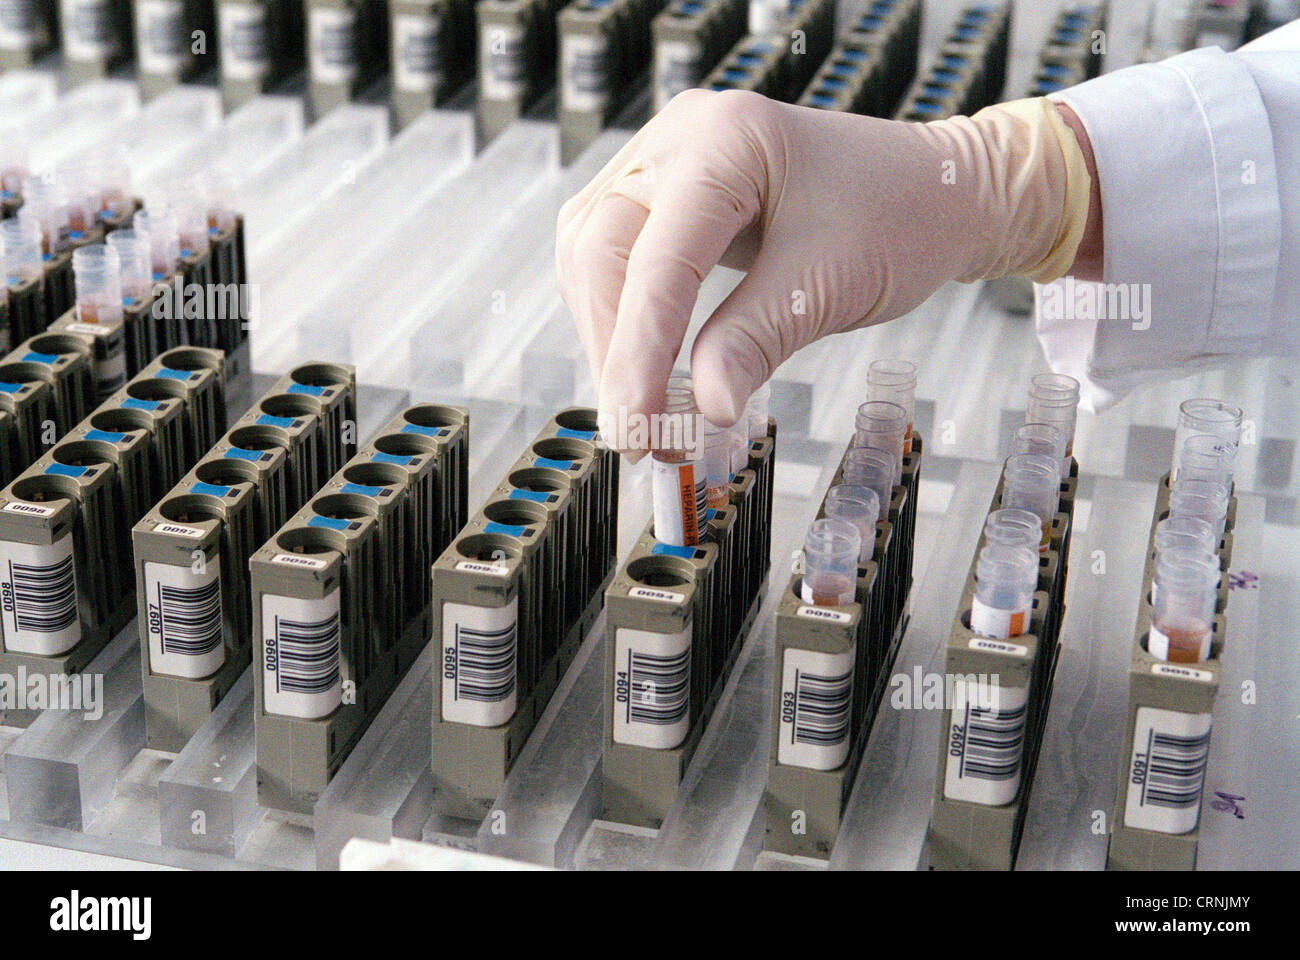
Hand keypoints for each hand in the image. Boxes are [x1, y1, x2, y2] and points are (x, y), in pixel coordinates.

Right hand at [556, 89, 1091, 454]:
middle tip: (639, 436)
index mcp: (727, 139)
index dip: (640, 350)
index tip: (638, 426)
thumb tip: (704, 408)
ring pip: (594, 253)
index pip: (659, 257)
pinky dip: (622, 316)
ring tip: (641, 412)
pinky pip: (614, 254)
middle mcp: (682, 137)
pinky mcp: (665, 191)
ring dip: (608, 337)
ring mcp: (666, 159)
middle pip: (603, 248)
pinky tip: (640, 364)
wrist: (930, 190)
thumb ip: (755, 341)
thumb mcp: (828, 286)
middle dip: (614, 348)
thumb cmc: (897, 216)